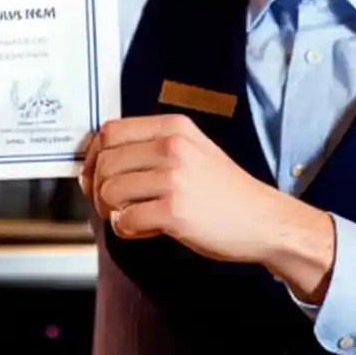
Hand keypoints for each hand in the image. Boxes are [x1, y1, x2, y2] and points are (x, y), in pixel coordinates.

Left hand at [80, 114, 319, 268]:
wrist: (262, 220)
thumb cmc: (224, 190)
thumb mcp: (192, 150)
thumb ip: (152, 147)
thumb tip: (99, 158)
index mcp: (174, 127)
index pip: (110, 130)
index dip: (92, 155)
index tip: (93, 174)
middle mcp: (173, 147)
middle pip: (105, 162)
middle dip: (98, 188)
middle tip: (110, 204)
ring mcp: (174, 178)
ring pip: (110, 191)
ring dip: (112, 211)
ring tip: (132, 216)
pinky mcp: (175, 211)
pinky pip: (125, 220)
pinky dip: (127, 229)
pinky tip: (146, 229)